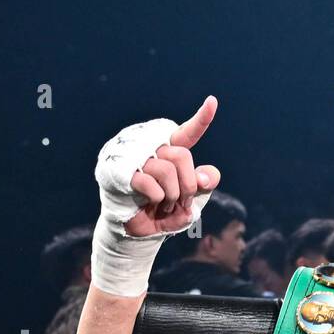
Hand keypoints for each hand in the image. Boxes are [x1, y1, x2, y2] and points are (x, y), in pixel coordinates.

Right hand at [123, 96, 221, 237]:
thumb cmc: (164, 210)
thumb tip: (206, 177)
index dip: (201, 120)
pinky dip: (158, 198)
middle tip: (182, 201)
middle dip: (188, 185)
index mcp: (169, 150)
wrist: (139, 231)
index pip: (186, 134)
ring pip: (167, 170)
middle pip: (182, 156)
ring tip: (165, 204)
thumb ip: (204, 183)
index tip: (213, 101)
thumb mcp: (191, 199)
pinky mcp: (120, 172)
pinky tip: (150, 203)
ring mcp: (134, 158)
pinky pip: (150, 183)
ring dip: (173, 195)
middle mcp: (150, 148)